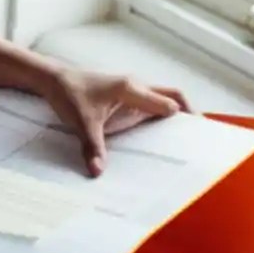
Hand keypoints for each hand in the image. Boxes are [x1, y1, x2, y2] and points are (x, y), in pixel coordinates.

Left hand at [35, 68, 188, 177]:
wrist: (54, 80)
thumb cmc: (69, 94)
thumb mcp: (81, 123)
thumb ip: (92, 147)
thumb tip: (98, 171)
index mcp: (132, 89)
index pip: (170, 104)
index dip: (185, 121)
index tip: (196, 140)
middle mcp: (137, 88)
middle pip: (174, 97)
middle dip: (188, 115)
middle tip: (199, 139)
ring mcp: (132, 93)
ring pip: (163, 102)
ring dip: (173, 118)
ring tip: (183, 145)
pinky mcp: (125, 100)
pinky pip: (149, 108)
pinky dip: (158, 120)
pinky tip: (156, 141)